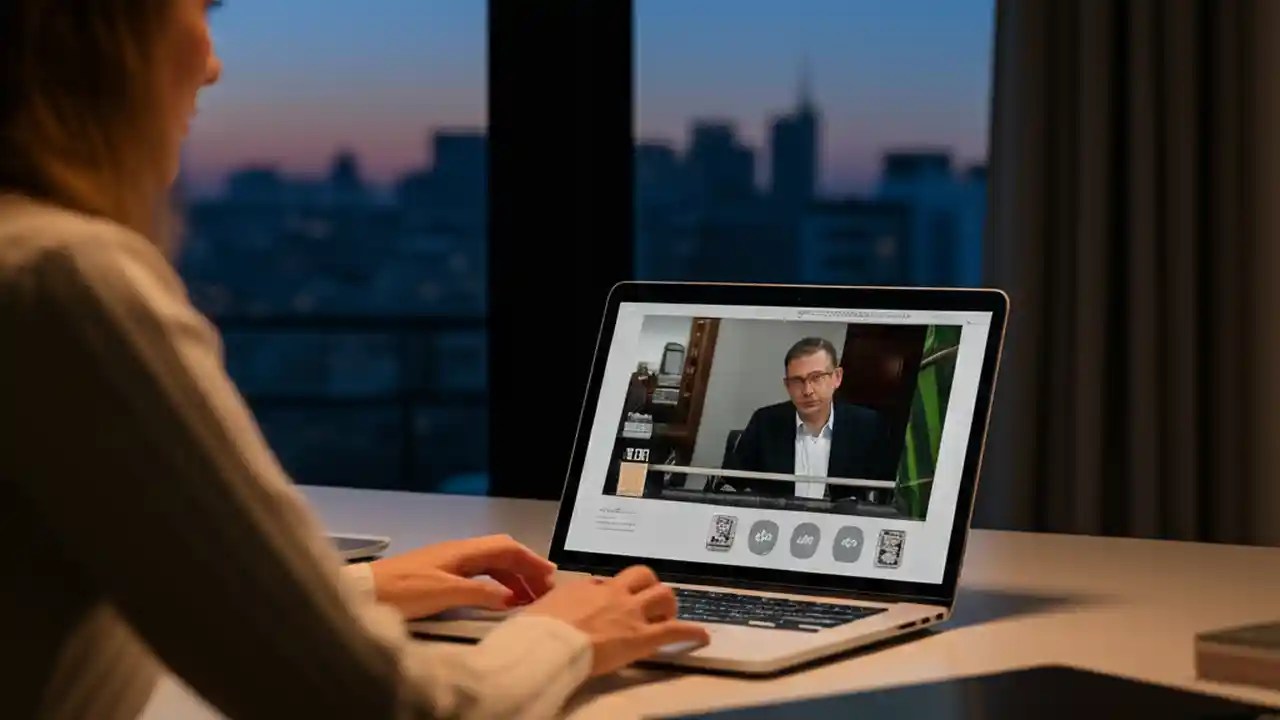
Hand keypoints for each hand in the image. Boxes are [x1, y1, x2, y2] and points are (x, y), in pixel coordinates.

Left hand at [368, 534, 555, 618]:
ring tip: (527, 598)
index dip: (530, 559)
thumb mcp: (445, 593)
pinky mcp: (440, 576)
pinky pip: (478, 575)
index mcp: (462, 551)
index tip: (550, 575)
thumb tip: (509, 598)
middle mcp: (458, 552)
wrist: (365, 593)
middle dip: (525, 568)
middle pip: (501, 554)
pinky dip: (495, 585)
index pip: (505, 548)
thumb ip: (479, 594)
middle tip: (544, 589)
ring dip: (511, 578)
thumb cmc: (404, 590)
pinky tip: (499, 600)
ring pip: (490, 565)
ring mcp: (449, 563)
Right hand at [524, 565, 709, 675]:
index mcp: (585, 588)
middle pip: (642, 576)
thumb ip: (552, 605)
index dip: (612, 593)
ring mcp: (630, 613)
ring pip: (662, 594)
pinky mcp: (642, 637)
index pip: (606, 583)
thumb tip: (550, 608)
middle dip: (648, 588)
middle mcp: (612, 594)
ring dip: (667, 605)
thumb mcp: (539, 608)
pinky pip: (675, 630)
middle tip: (648, 604)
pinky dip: (691, 632)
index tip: (610, 605)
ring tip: (668, 617)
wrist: (547, 645)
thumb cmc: (536, 631)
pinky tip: (702, 636)